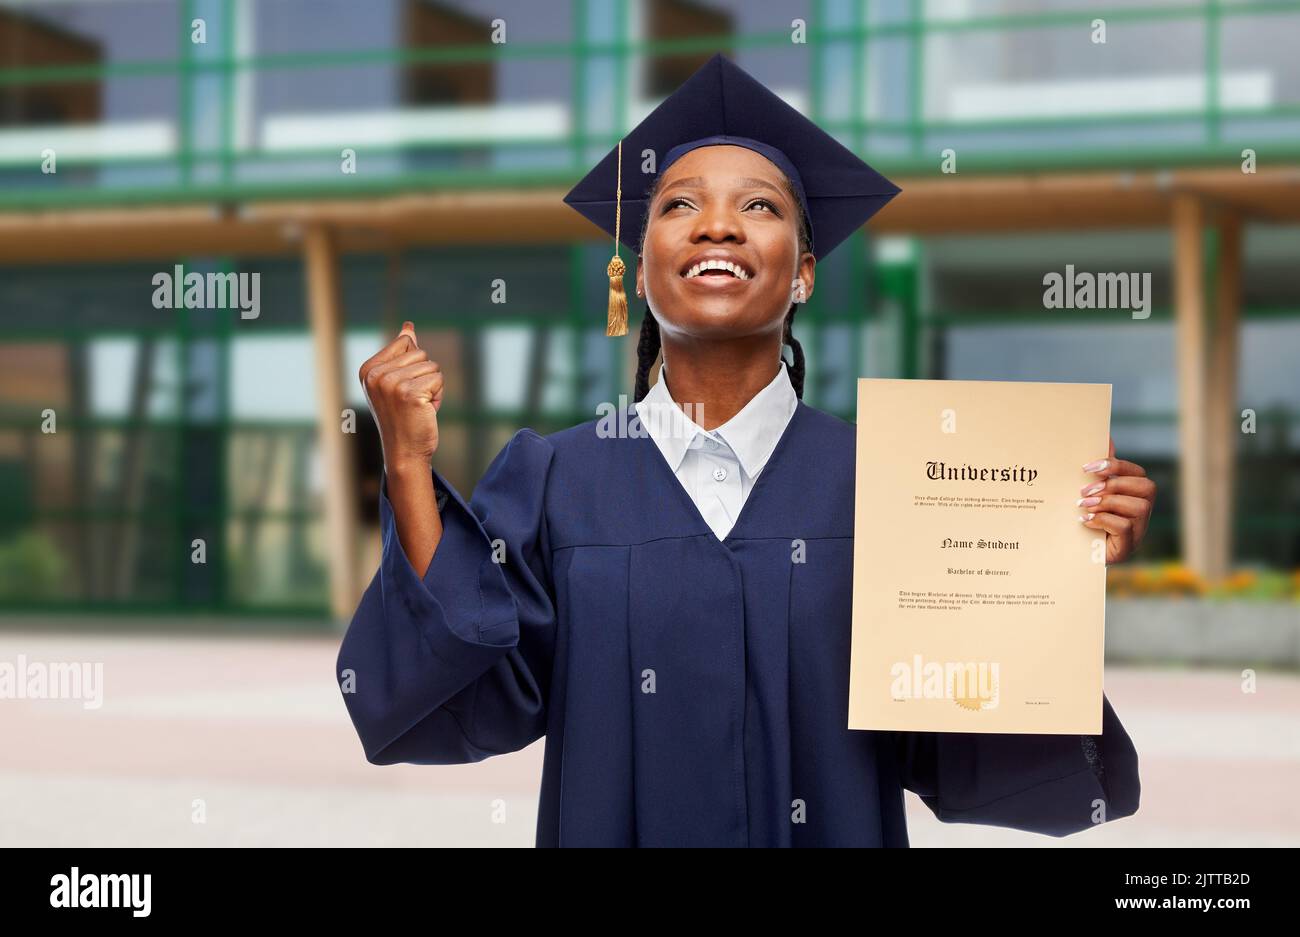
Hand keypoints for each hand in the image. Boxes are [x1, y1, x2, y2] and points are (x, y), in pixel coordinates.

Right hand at [359, 322, 443, 472]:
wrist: (405, 452)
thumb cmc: (403, 417)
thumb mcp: (397, 381)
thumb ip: (401, 353)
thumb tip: (408, 327)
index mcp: (368, 369)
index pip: (405, 342)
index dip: (413, 365)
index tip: (402, 389)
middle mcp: (376, 375)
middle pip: (421, 353)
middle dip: (425, 376)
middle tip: (413, 401)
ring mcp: (391, 383)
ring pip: (432, 366)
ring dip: (433, 387)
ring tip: (419, 406)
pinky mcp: (409, 393)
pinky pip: (438, 379)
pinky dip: (438, 395)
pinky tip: (425, 411)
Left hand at [1077, 436, 1154, 564]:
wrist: (1078, 551)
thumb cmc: (1089, 515)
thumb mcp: (1094, 490)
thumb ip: (1102, 469)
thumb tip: (1106, 436)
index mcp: (1136, 493)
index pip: (1137, 472)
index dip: (1115, 466)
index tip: (1087, 468)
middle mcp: (1144, 509)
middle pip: (1146, 487)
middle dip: (1113, 485)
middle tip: (1084, 491)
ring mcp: (1140, 529)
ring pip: (1139, 507)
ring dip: (1108, 503)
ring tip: (1084, 506)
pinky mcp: (1129, 546)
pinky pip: (1125, 528)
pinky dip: (1104, 521)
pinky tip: (1086, 521)